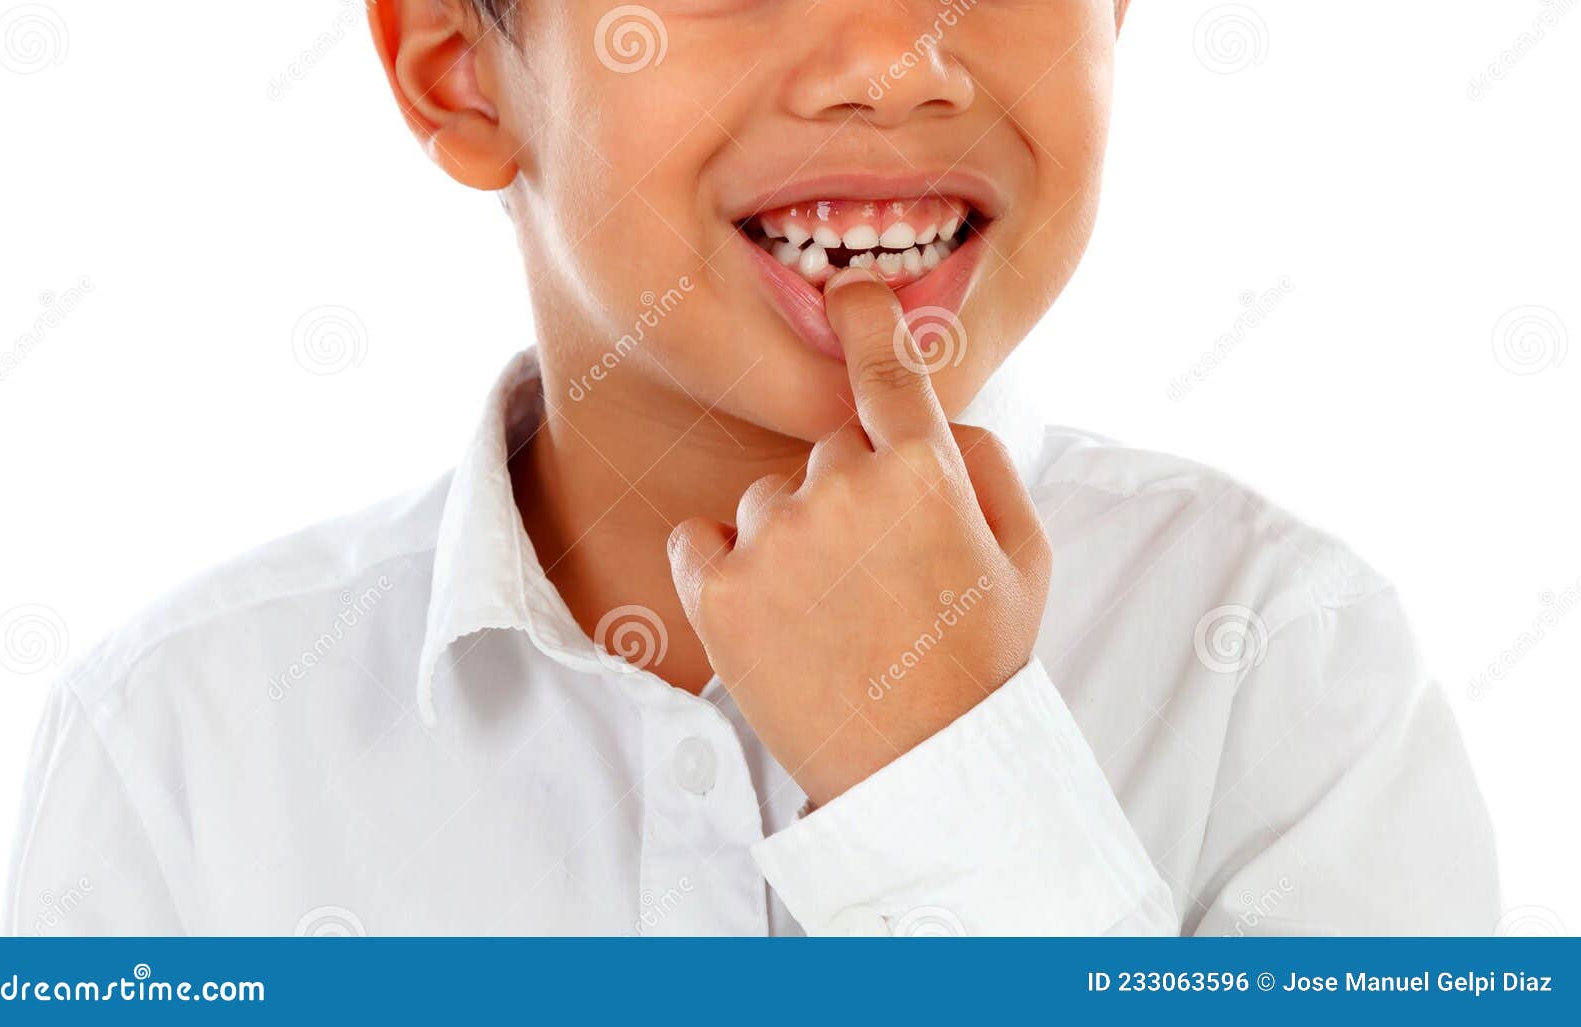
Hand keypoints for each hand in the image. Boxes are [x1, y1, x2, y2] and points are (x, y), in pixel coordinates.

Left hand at [666, 269, 1052, 805]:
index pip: (884, 366)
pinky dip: (723, 563)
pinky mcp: (718, 591)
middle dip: (848, 494)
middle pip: (828, 450)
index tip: (849, 290)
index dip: (865, 317)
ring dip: (790, 537)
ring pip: (768, 497)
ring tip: (832, 617)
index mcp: (926, 474)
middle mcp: (845, 491)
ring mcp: (775, 540)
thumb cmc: (978, 663)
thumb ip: (988, 464)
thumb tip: (937, 415)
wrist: (917, 772)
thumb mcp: (1027, 559)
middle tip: (879, 579)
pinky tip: (772, 615)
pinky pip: (702, 537)